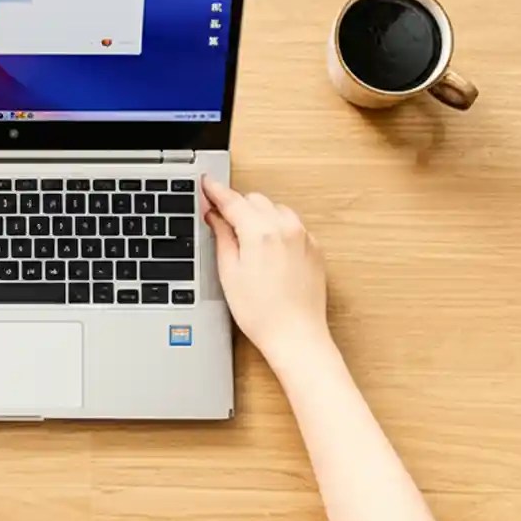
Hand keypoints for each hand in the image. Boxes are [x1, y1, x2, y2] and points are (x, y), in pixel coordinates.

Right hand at [201, 176, 330, 366]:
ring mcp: (303, 237)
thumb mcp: (229, 272)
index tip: (206, 184)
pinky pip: (292, 225)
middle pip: (255, 200)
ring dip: (259, 215)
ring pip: (275, 209)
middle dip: (237, 206)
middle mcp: (285, 228)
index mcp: (260, 232)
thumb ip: (222, 236)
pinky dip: (277, 228)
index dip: (215, 191)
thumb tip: (215, 216)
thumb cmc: (261, 313)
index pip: (232, 201)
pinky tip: (268, 249)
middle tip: (221, 220)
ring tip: (246, 239)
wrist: (296, 335)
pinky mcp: (314, 248)